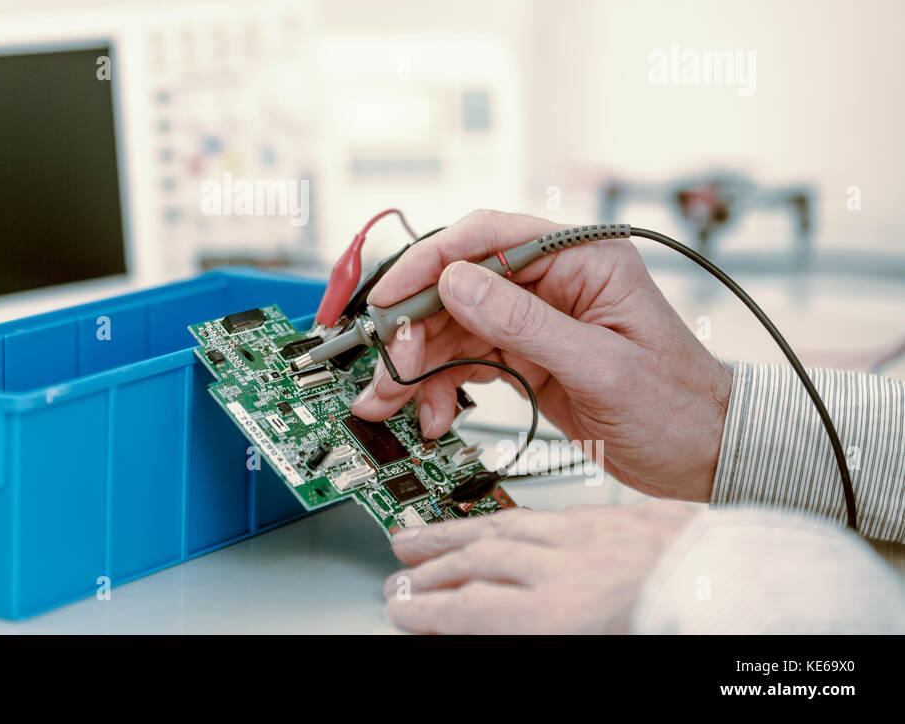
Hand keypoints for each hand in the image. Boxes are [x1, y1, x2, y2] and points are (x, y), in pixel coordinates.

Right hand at [351, 209, 732, 501]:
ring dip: (415, 364)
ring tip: (388, 400)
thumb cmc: (679, 408)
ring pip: (451, 326)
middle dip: (413, 328)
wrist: (707, 458)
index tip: (390, 297)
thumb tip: (456, 283)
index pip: (487, 238)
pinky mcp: (525, 354)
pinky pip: (465, 359)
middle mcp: (553, 280)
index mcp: (583, 258)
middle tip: (386, 366)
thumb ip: (526, 324)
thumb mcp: (602, 367)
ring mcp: (536, 318)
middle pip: (457, 286)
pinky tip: (430, 412)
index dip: (430, 263)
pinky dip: (438, 385)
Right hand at [384, 502, 699, 633]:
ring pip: (505, 531)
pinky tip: (491, 524)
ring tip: (419, 541)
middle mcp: (572, 567)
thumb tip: (486, 625)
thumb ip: (538, 623)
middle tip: (396, 576)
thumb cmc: (697, 621)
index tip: (399, 610)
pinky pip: (544, 515)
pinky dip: (506, 520)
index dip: (427, 609)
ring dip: (454, 537)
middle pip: (481, 563)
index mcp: (567, 610)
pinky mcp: (611, 521)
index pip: (473, 609)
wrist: (756, 579)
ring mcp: (590, 538)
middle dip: (431, 569)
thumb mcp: (600, 638)